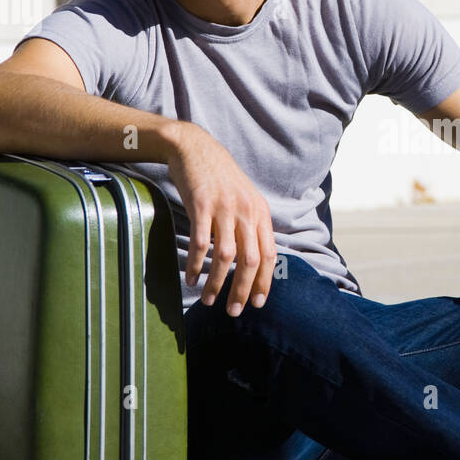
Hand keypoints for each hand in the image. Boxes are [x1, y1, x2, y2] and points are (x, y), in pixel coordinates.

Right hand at [164, 121, 276, 315]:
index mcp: (260, 212)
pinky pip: (200, 242)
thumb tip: (254, 259)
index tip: (257, 303)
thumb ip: (251, 225)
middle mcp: (246, 211)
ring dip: (217, 282)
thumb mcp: (244, 199)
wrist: (195, 147)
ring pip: (226, 256)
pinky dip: (196, 264)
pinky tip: (191, 278)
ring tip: (209, 300)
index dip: (264, 281)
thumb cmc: (219, 177)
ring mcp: (224, 208)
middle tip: (234, 312)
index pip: (268, 254)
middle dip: (243, 289)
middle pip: (250, 260)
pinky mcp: (202, 205)